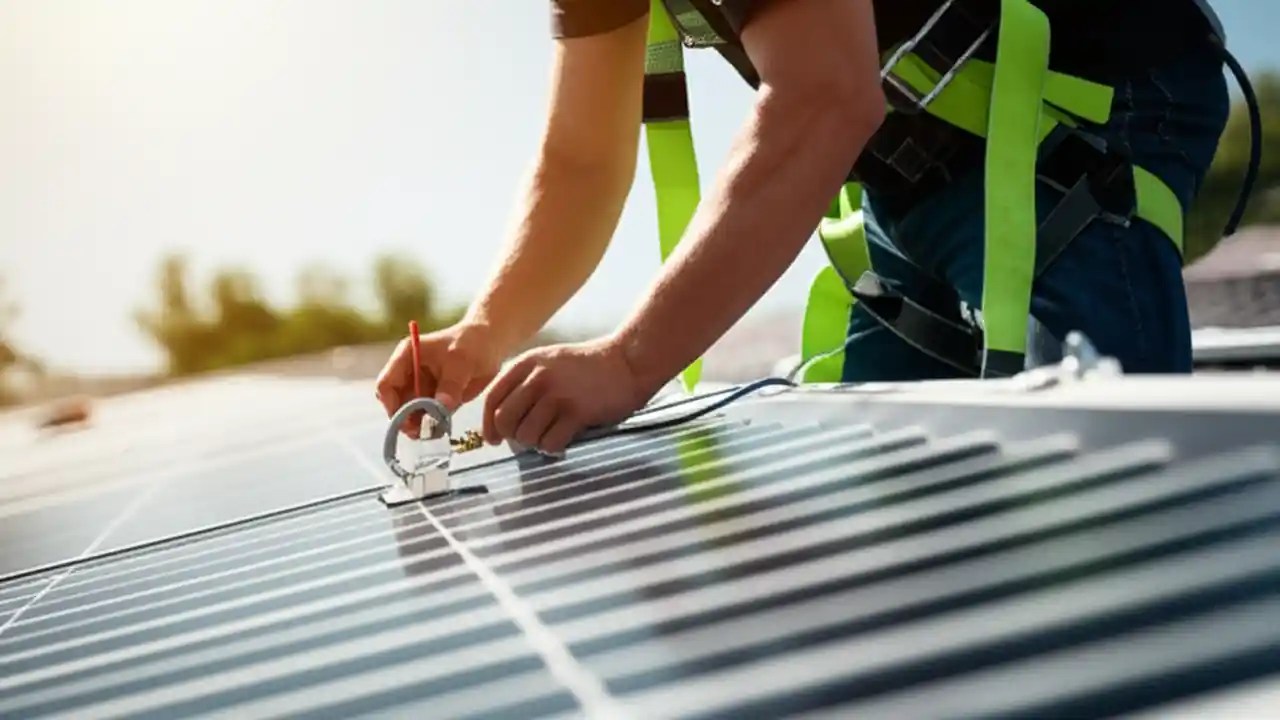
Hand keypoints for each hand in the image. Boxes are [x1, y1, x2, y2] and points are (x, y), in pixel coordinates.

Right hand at [375, 322, 504, 437]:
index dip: (392, 404)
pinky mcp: (434, 399)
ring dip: (418, 426)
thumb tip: (441, 407)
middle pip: (395, 403)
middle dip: (405, 419)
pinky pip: (427, 417)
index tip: (407, 420)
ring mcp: (421, 387)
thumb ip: (451, 385)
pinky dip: (431, 425)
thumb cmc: (471, 343)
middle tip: (421, 432)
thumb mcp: (462, 362)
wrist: (489, 343)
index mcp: (407, 357)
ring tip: (432, 433)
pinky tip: (440, 429)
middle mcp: (409, 374)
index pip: (386, 384)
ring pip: (410, 413)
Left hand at [482, 337, 658, 454]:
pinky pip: (550, 443)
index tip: (495, 439)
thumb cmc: (588, 367)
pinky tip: (563, 440)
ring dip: (536, 443)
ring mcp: (558, 395)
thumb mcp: (549, 361)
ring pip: (526, 435)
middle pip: (505, 420)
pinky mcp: (577, 412)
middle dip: (513, 436)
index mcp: (527, 363)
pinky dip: (553, 449)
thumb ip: (525, 382)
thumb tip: (504, 420)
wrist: (627, 362)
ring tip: (551, 436)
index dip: (489, 425)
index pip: (492, 399)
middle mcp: (538, 377)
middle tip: (530, 438)